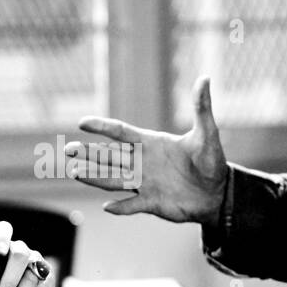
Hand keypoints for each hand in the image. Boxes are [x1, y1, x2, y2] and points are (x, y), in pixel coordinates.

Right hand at [65, 76, 228, 225]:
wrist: (217, 193)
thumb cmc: (211, 161)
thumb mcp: (207, 133)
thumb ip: (201, 107)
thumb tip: (205, 78)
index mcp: (150, 143)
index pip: (120, 132)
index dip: (101, 127)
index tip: (82, 123)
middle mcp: (141, 162)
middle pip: (109, 156)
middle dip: (89, 153)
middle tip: (68, 149)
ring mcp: (144, 183)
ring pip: (113, 179)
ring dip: (95, 176)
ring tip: (75, 171)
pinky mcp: (150, 203)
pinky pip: (131, 205)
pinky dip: (120, 207)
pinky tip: (107, 207)